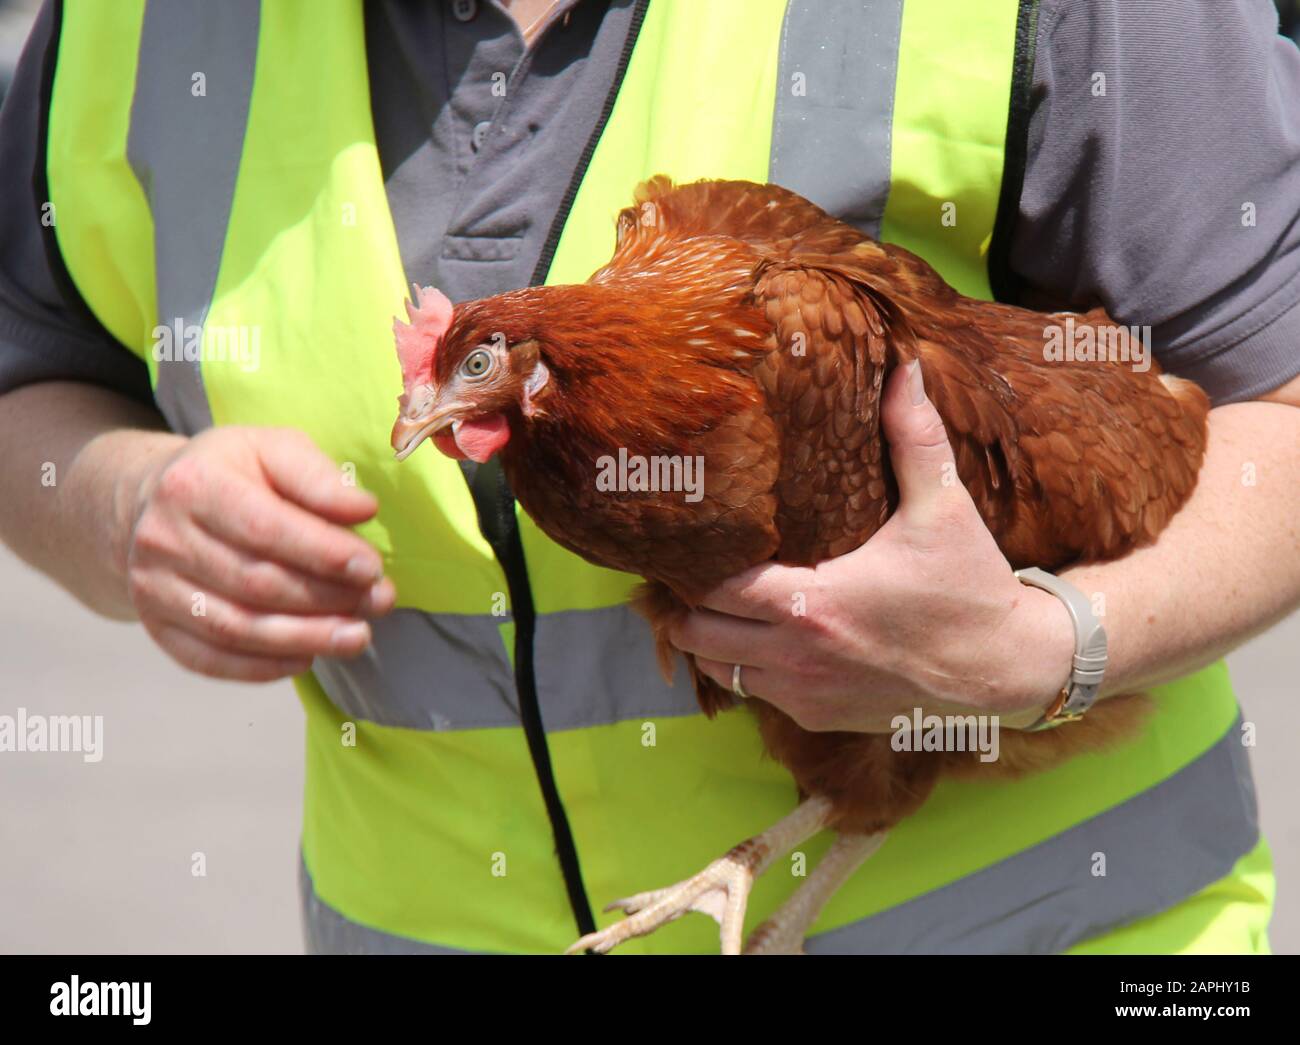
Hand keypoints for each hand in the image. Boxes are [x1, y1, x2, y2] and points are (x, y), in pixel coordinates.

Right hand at [119, 426, 393, 681]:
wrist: (154, 500)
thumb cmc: (232, 474)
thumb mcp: (273, 450)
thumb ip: (317, 478)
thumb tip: (363, 510)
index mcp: (194, 485)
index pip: (265, 528)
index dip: (324, 553)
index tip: (372, 568)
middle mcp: (163, 538)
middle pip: (256, 584)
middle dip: (327, 599)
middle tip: (378, 602)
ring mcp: (153, 588)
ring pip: (237, 628)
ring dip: (306, 639)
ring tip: (357, 637)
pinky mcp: (156, 626)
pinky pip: (211, 660)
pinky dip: (264, 667)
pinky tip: (307, 658)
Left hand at [673, 361, 1073, 732]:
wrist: (1006, 670)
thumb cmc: (970, 587)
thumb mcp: (943, 508)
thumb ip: (913, 436)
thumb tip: (905, 366)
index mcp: (813, 602)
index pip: (714, 587)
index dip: (696, 564)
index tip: (699, 540)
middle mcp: (797, 656)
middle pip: (696, 634)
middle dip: (689, 604)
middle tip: (701, 573)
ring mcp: (803, 694)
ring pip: (717, 670)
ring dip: (713, 640)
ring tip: (725, 605)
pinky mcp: (817, 719)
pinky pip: (753, 696)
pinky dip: (746, 670)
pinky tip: (766, 639)